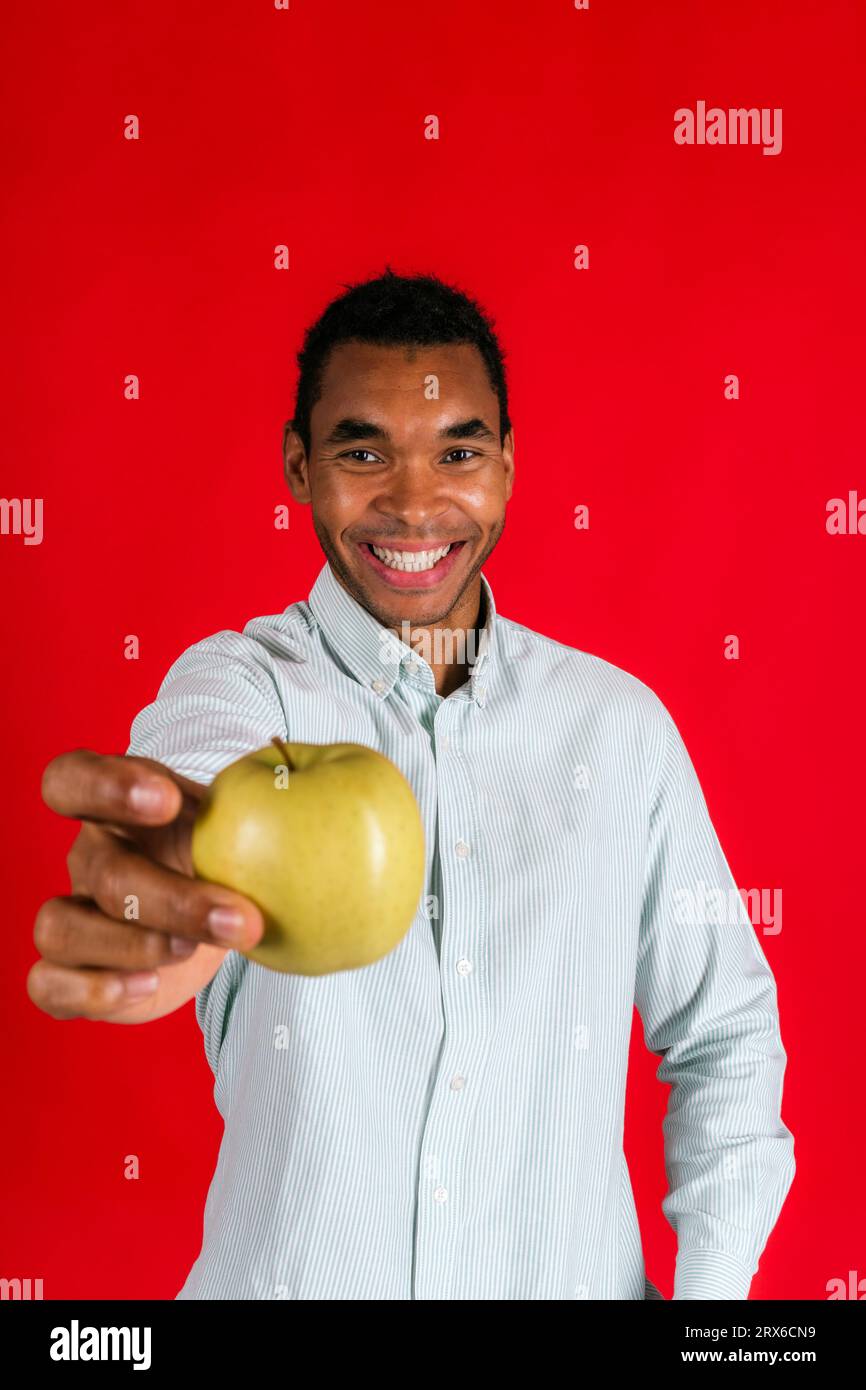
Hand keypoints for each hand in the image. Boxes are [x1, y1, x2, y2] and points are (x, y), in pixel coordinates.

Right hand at [28, 750, 263, 1021]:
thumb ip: (278, 794)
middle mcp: (90, 858)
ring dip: (130, 944)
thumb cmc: (236, 853)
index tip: (168, 801)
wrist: (221, 915)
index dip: (106, 785)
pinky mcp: (73, 976)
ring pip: (60, 927)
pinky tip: (147, 986)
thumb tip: (353, 769)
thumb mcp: (250, 817)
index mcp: (116, 810)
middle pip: (101, 870)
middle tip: (239, 916)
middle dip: (170, 897)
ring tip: (189, 951)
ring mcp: (74, 915)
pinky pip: (48, 985)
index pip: (73, 778)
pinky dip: (90, 990)